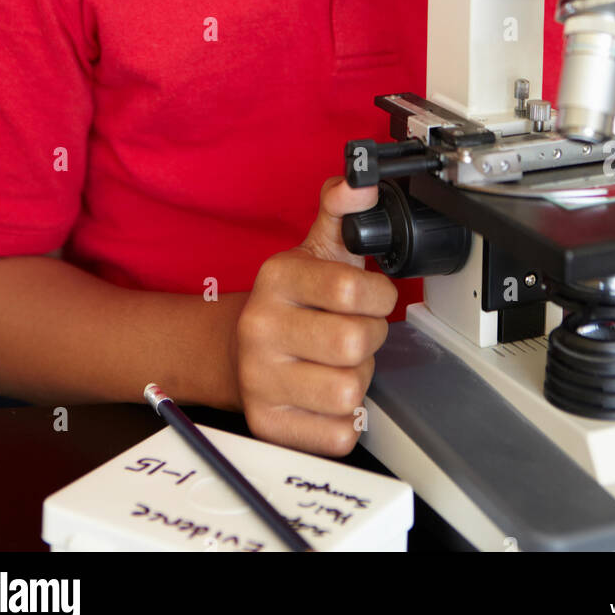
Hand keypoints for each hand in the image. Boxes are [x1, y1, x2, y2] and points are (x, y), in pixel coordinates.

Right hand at [234, 175, 396, 456]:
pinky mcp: (268, 425)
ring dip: (356, 380)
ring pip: (350, 391)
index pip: (353, 288)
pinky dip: (343, 420)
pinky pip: (338, 434)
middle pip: (355, 343)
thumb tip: (360, 181)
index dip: (378, 296)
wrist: (236, 352)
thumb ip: (342, 212)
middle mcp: (261, 327)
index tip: (368, 297)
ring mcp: (260, 379)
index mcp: (277, 277)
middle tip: (352, 332)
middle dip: (369, 339)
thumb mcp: (315, 250)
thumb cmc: (291, 302)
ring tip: (336, 364)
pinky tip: (324, 396)